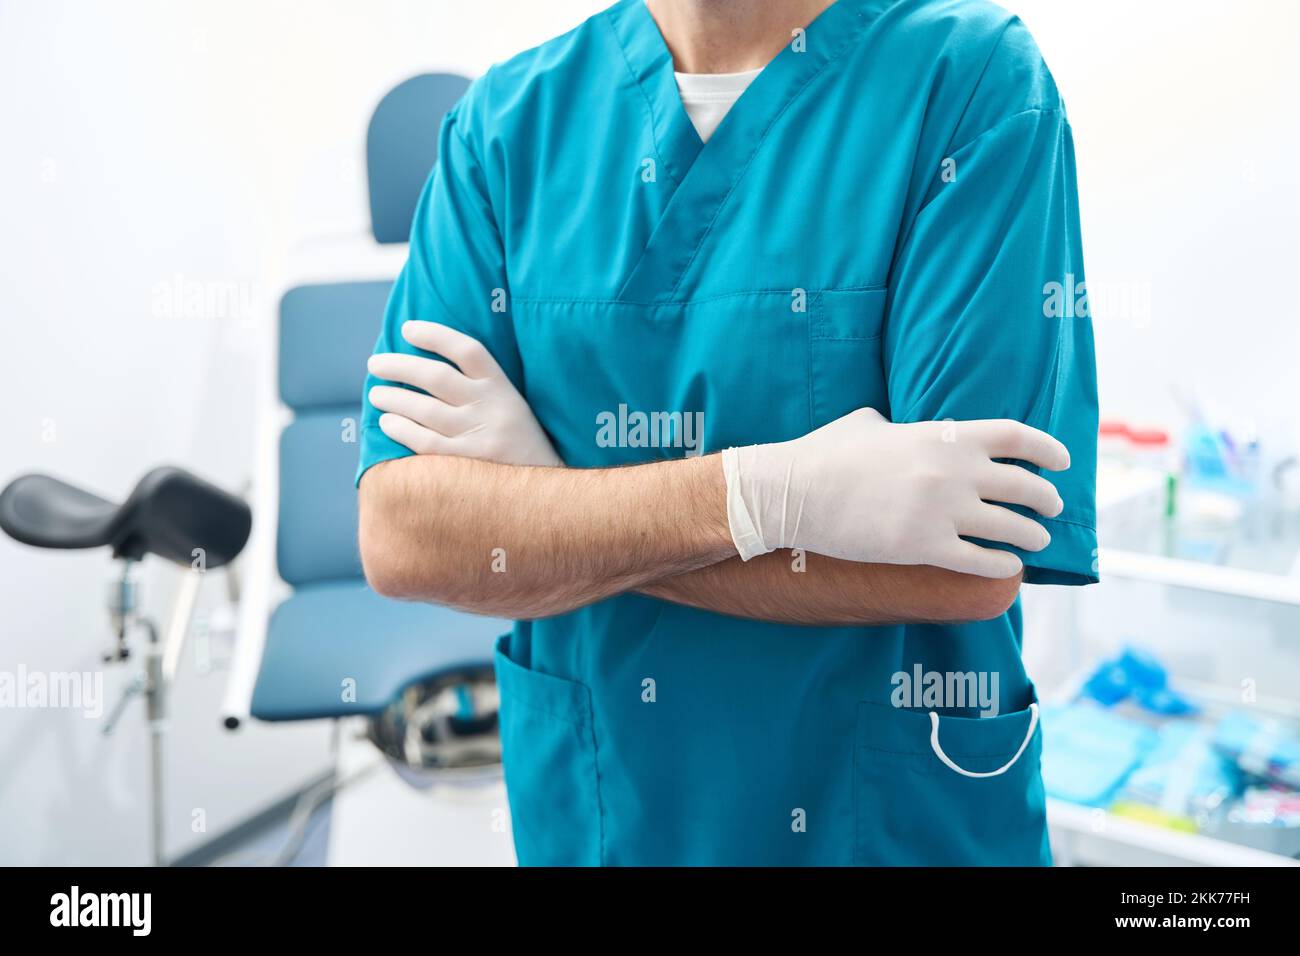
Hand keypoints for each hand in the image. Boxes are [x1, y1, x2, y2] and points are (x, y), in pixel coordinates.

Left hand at [367, 321, 562, 466]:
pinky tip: (387, 423)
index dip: (436, 335)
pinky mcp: (467, 464)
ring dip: (393, 397)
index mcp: (502, 388)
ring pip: (425, 409)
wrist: (543, 490)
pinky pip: (425, 441)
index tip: (408, 330)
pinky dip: (401, 429)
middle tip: (375, 363)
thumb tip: (425, 369)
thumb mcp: (510, 407)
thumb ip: (479, 389)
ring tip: (377, 394)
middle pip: (436, 376)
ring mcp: (479, 436)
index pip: (467, 350)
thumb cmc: (517, 443)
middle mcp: (491, 407)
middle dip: (399, 365)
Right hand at [721, 408, 1069, 576]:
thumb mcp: (868, 422)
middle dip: (1046, 499)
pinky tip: (1009, 567)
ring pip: (1010, 526)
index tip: (1063, 462)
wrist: (795, 490)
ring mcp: (942, 510)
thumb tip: (897, 426)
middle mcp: (953, 471)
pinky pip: (980, 560)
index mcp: (943, 435)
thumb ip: (897, 425)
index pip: (1015, 436)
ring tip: (1037, 541)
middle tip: (1052, 508)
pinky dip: (1001, 565)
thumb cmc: (825, 453)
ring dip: (1032, 535)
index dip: (1046, 449)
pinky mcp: (924, 546)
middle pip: (1023, 485)